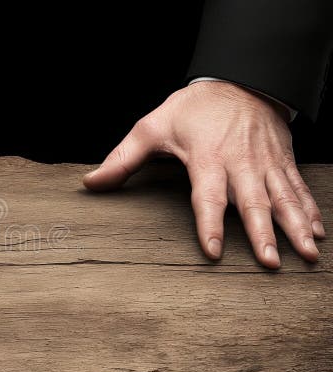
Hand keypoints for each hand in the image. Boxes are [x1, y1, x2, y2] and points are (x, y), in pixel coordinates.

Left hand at [83, 80, 323, 267]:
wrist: (240, 78)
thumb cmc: (193, 109)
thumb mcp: (152, 127)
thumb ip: (123, 159)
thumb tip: (92, 183)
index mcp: (208, 158)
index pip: (208, 197)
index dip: (209, 225)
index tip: (213, 251)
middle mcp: (241, 163)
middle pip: (252, 203)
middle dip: (263, 233)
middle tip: (271, 261)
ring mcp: (265, 163)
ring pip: (283, 198)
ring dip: (295, 226)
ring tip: (307, 253)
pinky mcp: (282, 161)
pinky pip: (298, 188)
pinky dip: (309, 209)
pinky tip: (317, 232)